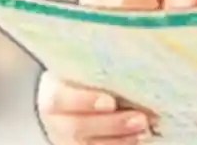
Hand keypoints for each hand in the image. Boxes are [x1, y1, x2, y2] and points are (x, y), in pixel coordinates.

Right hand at [36, 73, 152, 143]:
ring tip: (144, 129)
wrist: (80, 94)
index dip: (85, 101)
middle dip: (112, 124)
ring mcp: (65, 139)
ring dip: (121, 139)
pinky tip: (138, 138)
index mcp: (52, 91)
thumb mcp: (89, 66)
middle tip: (140, 119)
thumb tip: (134, 59)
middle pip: (77, 127)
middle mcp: (55, 119)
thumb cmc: (89, 74)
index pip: (59, 97)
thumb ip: (105, 67)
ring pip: (89, 144)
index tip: (110, 102)